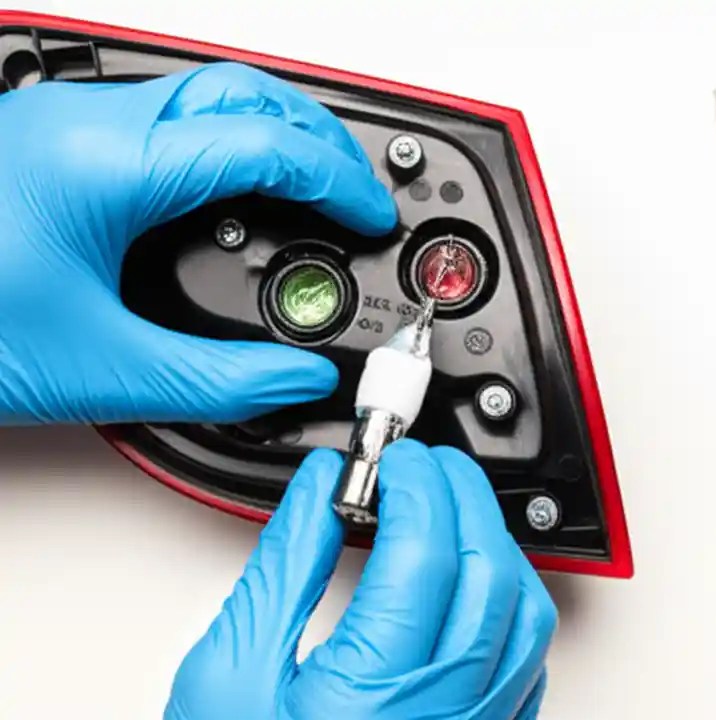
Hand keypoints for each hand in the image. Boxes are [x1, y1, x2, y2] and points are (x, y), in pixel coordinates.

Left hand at [0, 62, 396, 424]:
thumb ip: (215, 380)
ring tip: (308, 180)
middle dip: (317, 133)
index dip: (337, 179)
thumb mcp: (96, 367)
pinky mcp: (46, 135)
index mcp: (108, 162)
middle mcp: (87, 121)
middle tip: (356, 187)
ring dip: (269, 129)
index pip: (263, 143)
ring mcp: (62, 118)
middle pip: (241, 89)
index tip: (372, 216)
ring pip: (200, 91)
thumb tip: (291, 382)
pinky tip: (229, 182)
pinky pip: (160, 113)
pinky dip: (220, 138)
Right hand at [165, 440, 556, 718]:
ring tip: (457, 517)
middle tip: (429, 469)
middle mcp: (444, 716)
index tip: (395, 459)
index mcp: (374, 695)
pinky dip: (514, 607)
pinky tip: (481, 588)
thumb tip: (318, 493)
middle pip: (488, 570)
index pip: (427, 551)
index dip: (416, 485)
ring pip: (528, 616)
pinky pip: (531, 665)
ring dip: (499, 549)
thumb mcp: (228, 675)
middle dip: (464, 498)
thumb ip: (285, 569)